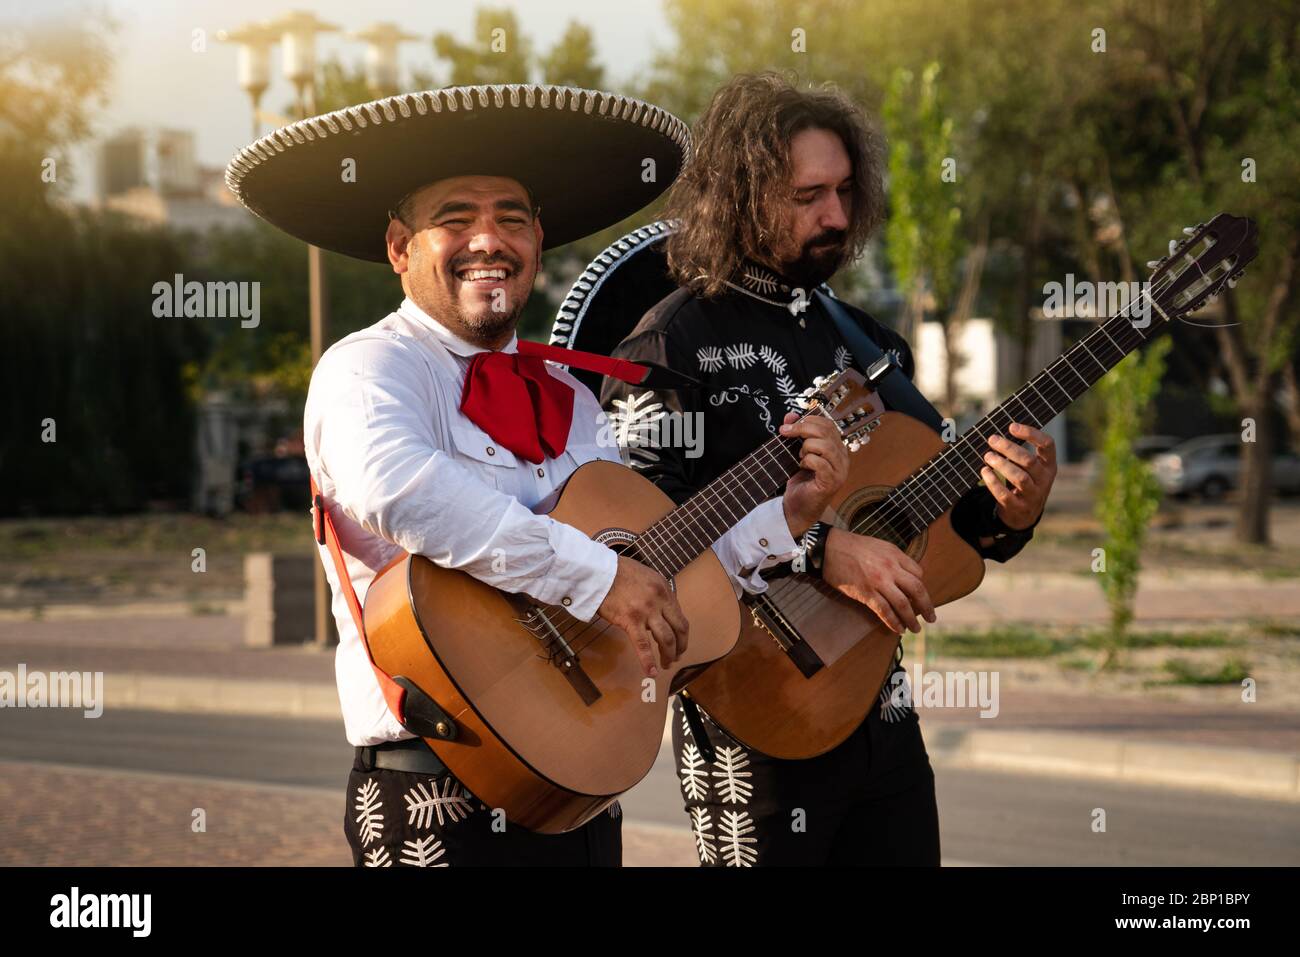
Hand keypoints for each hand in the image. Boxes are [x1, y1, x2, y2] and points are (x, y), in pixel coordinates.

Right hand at [596, 554, 689, 677]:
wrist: (598, 572)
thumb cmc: (618, 572)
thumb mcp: (646, 577)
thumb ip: (656, 594)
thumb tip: (659, 614)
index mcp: (664, 589)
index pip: (680, 616)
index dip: (682, 634)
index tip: (680, 642)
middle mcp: (660, 600)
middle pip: (679, 629)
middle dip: (680, 646)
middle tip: (676, 656)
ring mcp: (647, 611)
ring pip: (666, 639)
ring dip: (669, 655)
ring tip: (666, 664)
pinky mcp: (631, 621)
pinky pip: (643, 646)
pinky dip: (648, 661)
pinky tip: (651, 672)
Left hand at [779, 411, 849, 538]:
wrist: (797, 508)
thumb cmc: (800, 481)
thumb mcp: (796, 452)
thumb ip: (796, 433)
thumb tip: (790, 415)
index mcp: (837, 448)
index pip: (828, 424)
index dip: (808, 420)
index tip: (788, 424)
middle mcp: (842, 458)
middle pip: (827, 431)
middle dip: (802, 428)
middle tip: (786, 433)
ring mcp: (839, 471)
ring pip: (825, 446)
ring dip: (806, 447)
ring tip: (800, 456)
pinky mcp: (831, 482)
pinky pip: (820, 462)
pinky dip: (807, 461)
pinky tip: (802, 466)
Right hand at [822, 527, 936, 633]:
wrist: (828, 548)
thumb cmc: (851, 546)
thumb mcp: (878, 545)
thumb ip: (892, 558)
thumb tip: (902, 574)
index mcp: (895, 554)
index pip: (918, 573)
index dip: (921, 586)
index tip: (919, 595)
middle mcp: (890, 568)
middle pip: (917, 590)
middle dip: (926, 606)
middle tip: (931, 617)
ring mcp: (879, 582)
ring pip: (903, 604)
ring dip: (912, 619)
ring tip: (916, 628)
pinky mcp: (866, 593)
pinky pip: (885, 611)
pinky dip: (893, 622)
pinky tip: (899, 629)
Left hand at [980, 423, 1057, 528]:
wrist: (1024, 514)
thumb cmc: (1025, 481)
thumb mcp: (1030, 468)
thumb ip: (1020, 452)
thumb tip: (998, 433)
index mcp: (1049, 465)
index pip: (1047, 444)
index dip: (1031, 433)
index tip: (1012, 426)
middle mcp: (1044, 479)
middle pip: (1029, 460)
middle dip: (1009, 448)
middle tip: (992, 439)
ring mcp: (1033, 495)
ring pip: (1019, 477)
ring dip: (1001, 465)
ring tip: (988, 456)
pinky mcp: (1019, 507)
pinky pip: (1005, 494)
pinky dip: (993, 482)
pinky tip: (984, 471)